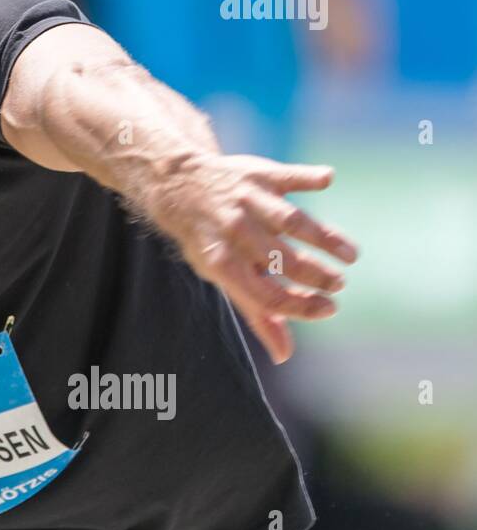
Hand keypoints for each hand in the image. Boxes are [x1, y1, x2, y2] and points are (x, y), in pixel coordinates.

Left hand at [149, 153, 358, 364]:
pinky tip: (327, 179)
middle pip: (283, 259)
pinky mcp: (260, 174)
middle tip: (340, 284)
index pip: (266, 295)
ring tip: (351, 255)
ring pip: (292, 221)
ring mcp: (248, 200)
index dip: (301, 306)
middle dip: (317, 275)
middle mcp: (235, 231)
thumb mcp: (223, 277)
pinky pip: (288, 175)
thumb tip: (284, 355)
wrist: (179, 187)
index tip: (330, 308)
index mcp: (223, 263)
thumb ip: (257, 312)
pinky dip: (308, 177)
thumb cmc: (209, 242)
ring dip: (326, 238)